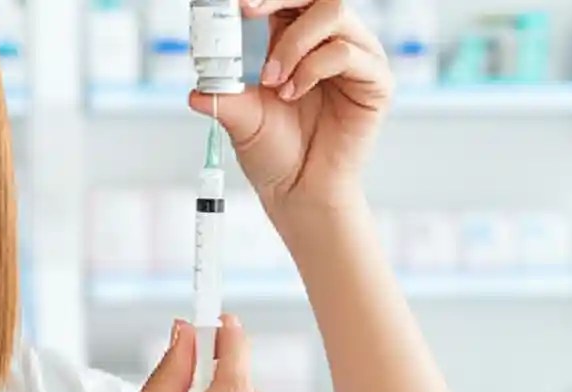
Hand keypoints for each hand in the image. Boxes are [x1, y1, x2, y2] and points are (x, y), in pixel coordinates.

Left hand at [189, 0, 392, 213]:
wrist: (296, 192)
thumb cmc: (275, 154)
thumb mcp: (240, 118)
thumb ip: (222, 95)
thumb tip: (196, 90)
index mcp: (300, 39)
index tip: (237, 4)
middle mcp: (333, 42)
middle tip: (247, 10)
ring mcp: (359, 59)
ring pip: (334, 13)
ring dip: (294, 43)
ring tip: (273, 81)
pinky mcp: (376, 82)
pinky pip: (346, 53)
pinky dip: (311, 68)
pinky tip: (293, 93)